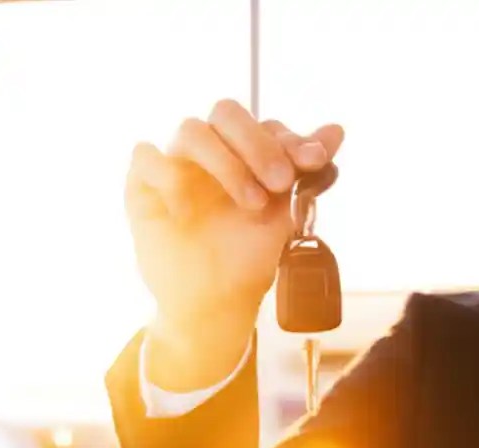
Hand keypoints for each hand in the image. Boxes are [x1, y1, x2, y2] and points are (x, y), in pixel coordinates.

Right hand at [126, 99, 344, 333]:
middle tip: (280, 182)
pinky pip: (146, 156)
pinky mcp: (142, 185)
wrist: (215, 304)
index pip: (265, 125)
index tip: (314, 162)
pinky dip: (170, 178)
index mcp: (244, 153)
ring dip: (225, 162)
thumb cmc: (247, 258)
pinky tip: (187, 212)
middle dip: (258, 144)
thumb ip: (306, 171)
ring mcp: (175, 165)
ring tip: (249, 203)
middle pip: (226, 112)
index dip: (290, 140)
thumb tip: (336, 129)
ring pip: (191, 130)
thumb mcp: (286, 215)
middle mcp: (209, 151)